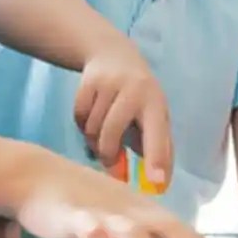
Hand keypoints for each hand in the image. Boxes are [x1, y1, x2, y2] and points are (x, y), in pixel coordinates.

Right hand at [15, 158, 237, 237]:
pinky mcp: (74, 214)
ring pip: (132, 235)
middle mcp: (135, 212)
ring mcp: (105, 212)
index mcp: (152, 216)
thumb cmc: (91, 204)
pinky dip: (93, 235)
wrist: (41, 175)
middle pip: (172, 235)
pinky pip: (85, 225)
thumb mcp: (131, 224)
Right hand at [73, 41, 172, 186]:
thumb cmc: (139, 96)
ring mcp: (110, 84)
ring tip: (103, 132)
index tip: (156, 182)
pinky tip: (92, 115)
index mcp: (156, 104)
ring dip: (95, 139)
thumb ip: (155, 146)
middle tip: (111, 164)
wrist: (114, 54)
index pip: (158, 134)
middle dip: (108, 153)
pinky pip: (79, 116)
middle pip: (112, 133)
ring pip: (93, 128)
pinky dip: (83, 124)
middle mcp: (135, 91)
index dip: (157, 158)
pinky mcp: (88, 81)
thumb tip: (158, 183)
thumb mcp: (153, 115)